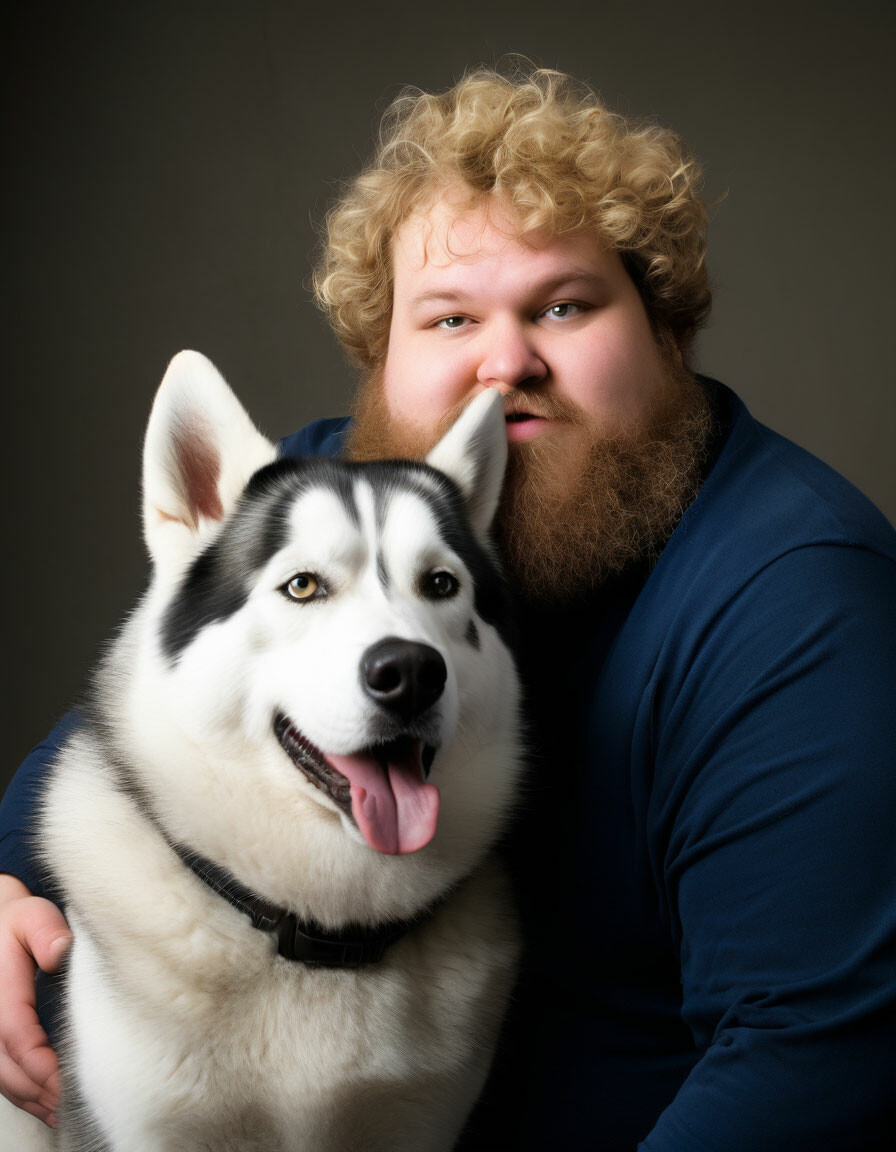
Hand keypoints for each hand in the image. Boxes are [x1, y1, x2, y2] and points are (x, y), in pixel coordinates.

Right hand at [0, 874, 70, 1126]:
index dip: (43, 1065)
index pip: (18, 1037)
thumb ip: (46, 930)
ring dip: (30, 1098)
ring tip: (63, 1109)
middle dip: (39, 1091)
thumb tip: (60, 952)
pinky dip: (20, 1093)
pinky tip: (45, 1102)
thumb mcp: (32, 915)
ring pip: (0, 1079)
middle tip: (75, 1103)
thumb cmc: (18, 921)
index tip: (71, 1079)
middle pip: (6, 1068)